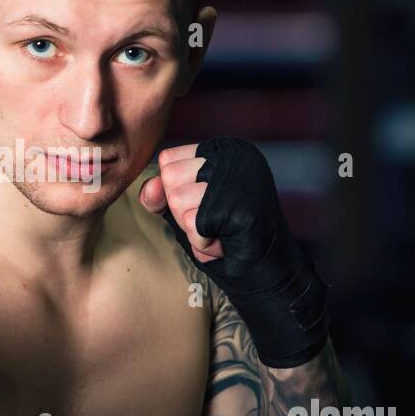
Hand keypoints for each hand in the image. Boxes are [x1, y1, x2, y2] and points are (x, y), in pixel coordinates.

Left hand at [141, 138, 329, 367]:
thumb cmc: (223, 235)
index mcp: (222, 148)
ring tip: (219, 231)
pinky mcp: (241, 206)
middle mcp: (234, 154)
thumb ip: (161, 194)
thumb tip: (148, 190)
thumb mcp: (184, 209)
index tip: (204, 205)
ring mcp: (240, 178)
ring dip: (193, 230)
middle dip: (182, 212)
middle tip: (213, 222)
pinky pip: (194, 226)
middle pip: (170, 180)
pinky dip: (203, 244)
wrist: (266, 267)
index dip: (174, 191)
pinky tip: (226, 242)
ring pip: (178, 202)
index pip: (167, 162)